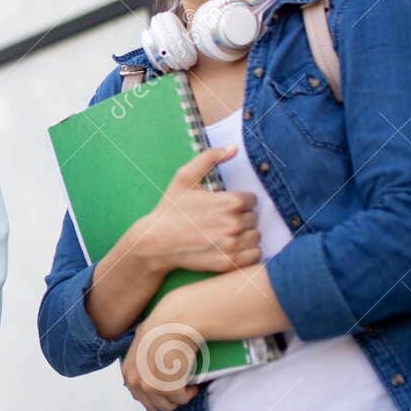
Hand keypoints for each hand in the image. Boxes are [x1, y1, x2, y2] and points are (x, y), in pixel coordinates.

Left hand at [120, 312, 203, 410]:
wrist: (175, 321)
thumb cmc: (163, 329)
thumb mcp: (141, 346)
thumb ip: (139, 364)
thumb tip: (146, 376)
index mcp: (127, 371)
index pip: (140, 395)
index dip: (156, 394)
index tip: (168, 386)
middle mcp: (134, 380)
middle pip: (152, 405)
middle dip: (167, 399)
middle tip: (179, 388)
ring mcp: (149, 385)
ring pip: (167, 405)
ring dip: (178, 398)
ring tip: (186, 385)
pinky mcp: (166, 387)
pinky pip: (181, 399)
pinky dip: (189, 394)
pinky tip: (192, 384)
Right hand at [127, 147, 259, 276]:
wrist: (154, 242)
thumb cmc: (170, 209)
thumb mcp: (185, 178)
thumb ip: (210, 158)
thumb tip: (234, 147)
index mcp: (230, 201)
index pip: (251, 200)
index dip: (237, 203)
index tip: (222, 208)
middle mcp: (235, 223)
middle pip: (254, 219)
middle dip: (241, 219)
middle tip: (220, 223)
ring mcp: (233, 245)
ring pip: (256, 237)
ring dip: (245, 236)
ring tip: (224, 236)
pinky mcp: (230, 263)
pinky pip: (255, 256)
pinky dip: (247, 253)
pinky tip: (229, 249)